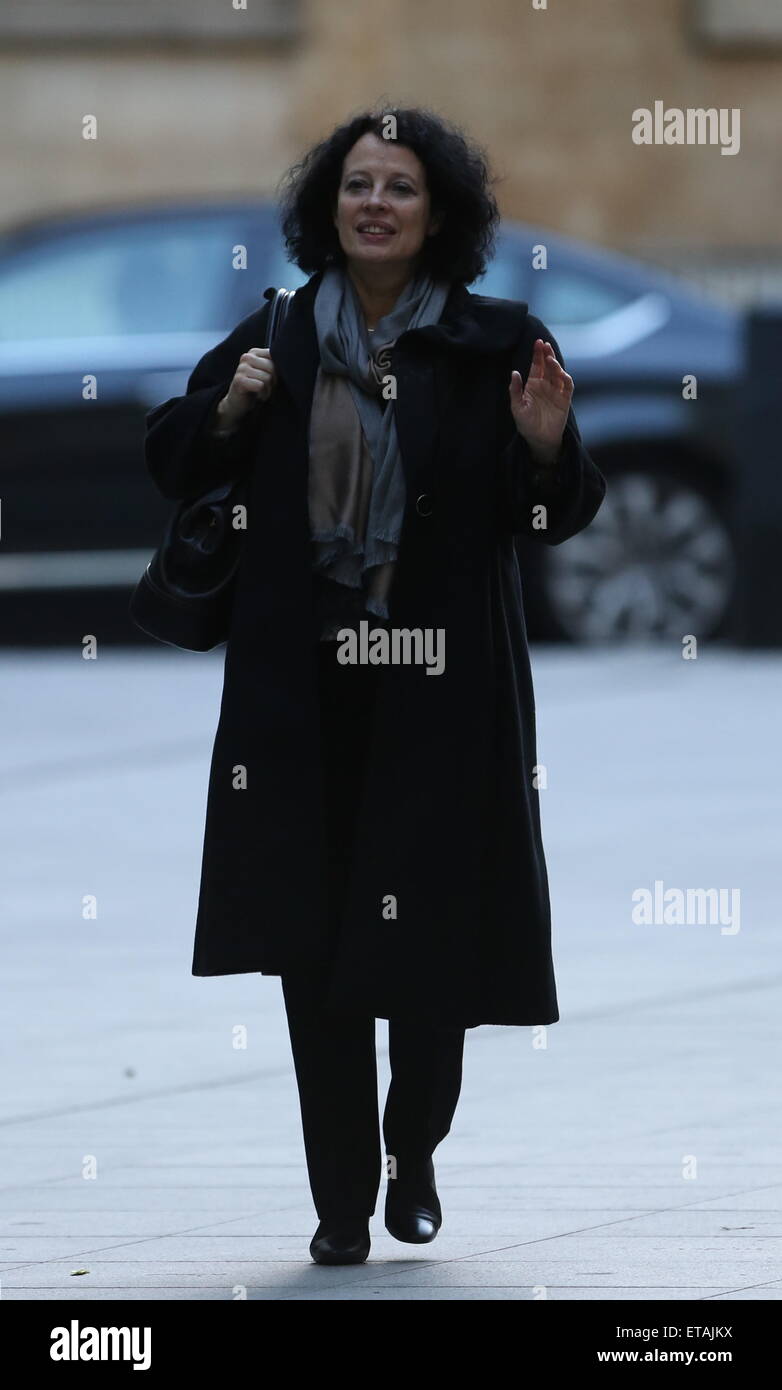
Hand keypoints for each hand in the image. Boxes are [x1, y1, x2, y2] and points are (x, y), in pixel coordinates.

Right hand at [218, 348, 277, 427]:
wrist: (238, 403)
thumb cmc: (255, 387)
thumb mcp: (265, 372)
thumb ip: (274, 365)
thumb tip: (290, 363)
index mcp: (254, 352)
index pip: (274, 355)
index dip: (278, 370)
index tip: (273, 378)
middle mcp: (247, 357)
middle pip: (272, 367)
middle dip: (273, 381)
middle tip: (267, 388)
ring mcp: (242, 368)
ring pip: (267, 377)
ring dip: (268, 390)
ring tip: (262, 393)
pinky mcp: (239, 380)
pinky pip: (260, 385)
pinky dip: (262, 394)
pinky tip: (258, 396)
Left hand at [509, 338, 572, 461]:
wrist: (539, 439)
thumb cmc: (526, 424)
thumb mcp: (517, 407)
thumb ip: (515, 390)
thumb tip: (514, 372)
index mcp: (533, 385)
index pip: (536, 366)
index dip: (537, 354)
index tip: (538, 343)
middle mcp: (546, 385)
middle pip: (548, 366)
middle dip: (547, 354)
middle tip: (545, 345)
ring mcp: (556, 391)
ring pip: (558, 373)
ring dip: (555, 365)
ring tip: (550, 359)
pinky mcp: (565, 399)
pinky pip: (567, 386)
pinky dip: (566, 379)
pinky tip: (561, 374)